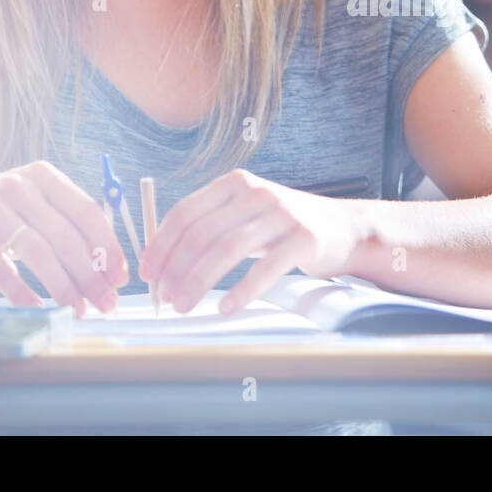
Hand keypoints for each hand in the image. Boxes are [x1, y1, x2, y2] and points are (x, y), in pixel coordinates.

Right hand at [0, 160, 128, 314]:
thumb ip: (68, 229)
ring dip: (62, 286)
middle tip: (104, 303)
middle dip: (90, 275)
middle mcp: (17, 185)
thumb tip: (109, 269)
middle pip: (65, 236)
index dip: (108, 247)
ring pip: (37, 252)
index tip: (120, 277)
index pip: (87, 213)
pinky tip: (37, 307)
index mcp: (43, 177)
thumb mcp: (33, 209)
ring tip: (77, 309)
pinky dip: (20, 290)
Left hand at [139, 169, 368, 314]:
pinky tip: (226, 307)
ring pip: (228, 249)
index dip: (160, 245)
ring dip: (199, 282)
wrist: (344, 228)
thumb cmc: (286, 227)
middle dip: (176, 269)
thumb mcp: (248, 214)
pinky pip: (266, 267)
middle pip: (202, 233)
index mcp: (235, 184)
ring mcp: (282, 213)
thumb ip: (212, 226)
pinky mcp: (304, 238)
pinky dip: (242, 290)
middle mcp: (257, 192)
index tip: (148, 274)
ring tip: (185, 306)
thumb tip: (163, 262)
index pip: (185, 212)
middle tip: (164, 298)